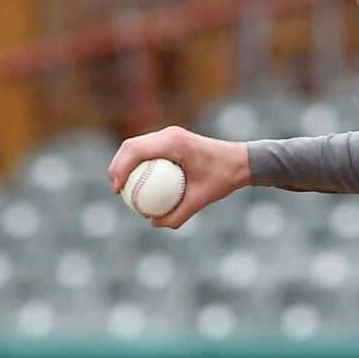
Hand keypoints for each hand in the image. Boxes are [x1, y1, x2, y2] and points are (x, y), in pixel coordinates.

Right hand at [108, 126, 250, 228]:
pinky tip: (139, 183)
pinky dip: (140, 163)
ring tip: (122, 187)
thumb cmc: (224, 178)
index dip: (119, 170)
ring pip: (138, 145)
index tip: (117, 190)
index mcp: (174, 142)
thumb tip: (154, 223)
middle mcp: (170, 134)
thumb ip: (178, 214)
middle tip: (115, 190)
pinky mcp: (174, 139)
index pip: (136, 151)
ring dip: (126, 163)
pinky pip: (150, 150)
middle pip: (131, 145)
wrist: (243, 161)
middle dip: (116, 166)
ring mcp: (171, 134)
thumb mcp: (202, 199)